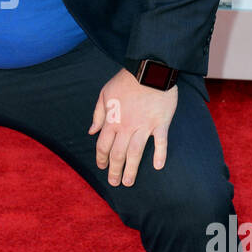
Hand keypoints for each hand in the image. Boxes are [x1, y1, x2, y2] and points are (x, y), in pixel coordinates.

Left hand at [87, 67, 177, 186]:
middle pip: (118, 154)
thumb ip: (97, 114)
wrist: (149, 69)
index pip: (103, 145)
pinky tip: (157, 167)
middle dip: (115, 170)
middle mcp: (127, 126)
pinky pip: (160, 142)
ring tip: (129, 182)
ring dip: (132, 169)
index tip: (102, 167)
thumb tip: (91, 131)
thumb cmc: (125, 80)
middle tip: (115, 183)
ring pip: (136, 153)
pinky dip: (160, 154)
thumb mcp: (104, 94)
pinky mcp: (160, 123)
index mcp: (112, 120)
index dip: (101, 158)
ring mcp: (144, 126)